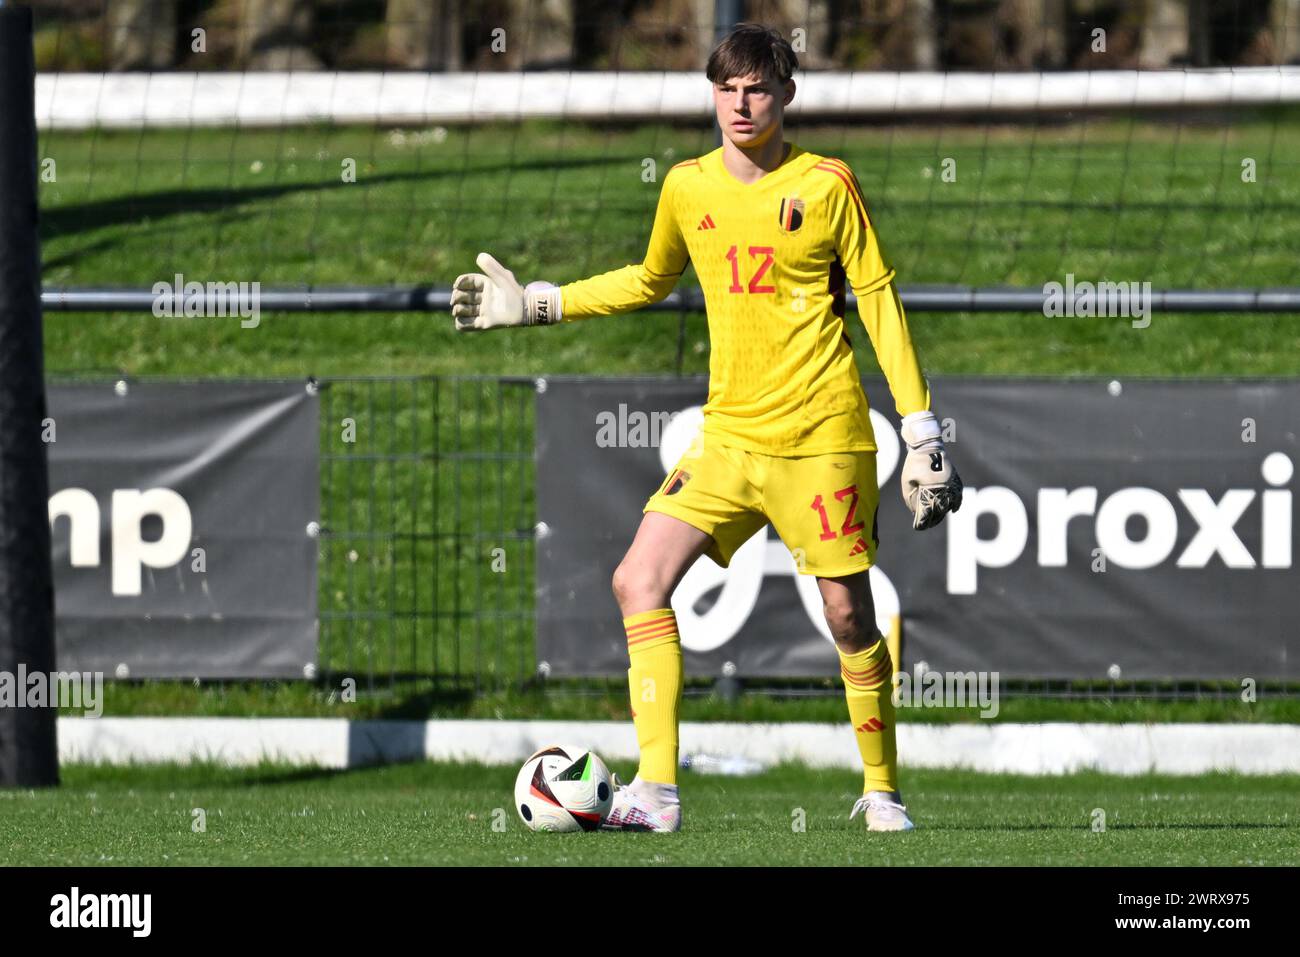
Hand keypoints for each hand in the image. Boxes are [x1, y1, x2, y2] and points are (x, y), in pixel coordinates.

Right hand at [450, 252, 560, 330]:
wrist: (524, 310)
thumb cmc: (515, 292)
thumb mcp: (503, 277)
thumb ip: (492, 267)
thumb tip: (479, 256)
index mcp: (485, 285)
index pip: (467, 282)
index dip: (460, 282)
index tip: (457, 284)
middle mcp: (482, 298)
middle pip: (461, 296)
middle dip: (456, 296)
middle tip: (456, 299)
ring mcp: (482, 311)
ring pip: (461, 310)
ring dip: (458, 310)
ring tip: (460, 309)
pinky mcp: (484, 323)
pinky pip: (466, 325)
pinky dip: (461, 324)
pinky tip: (461, 320)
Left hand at [899, 410, 962, 530]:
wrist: (928, 445)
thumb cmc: (914, 463)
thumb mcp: (907, 481)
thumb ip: (909, 498)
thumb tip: (915, 512)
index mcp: (929, 489)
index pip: (926, 511)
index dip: (922, 521)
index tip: (918, 526)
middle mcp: (943, 488)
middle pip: (939, 510)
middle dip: (932, 519)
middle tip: (927, 525)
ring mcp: (951, 483)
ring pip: (950, 504)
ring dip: (943, 513)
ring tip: (937, 519)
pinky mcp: (955, 479)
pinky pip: (958, 495)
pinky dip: (956, 503)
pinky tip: (953, 510)